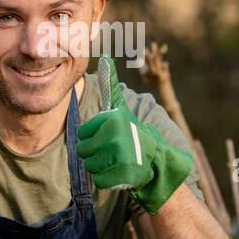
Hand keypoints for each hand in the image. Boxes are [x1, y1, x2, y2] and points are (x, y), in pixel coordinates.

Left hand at [76, 56, 194, 214]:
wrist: (157, 160)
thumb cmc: (133, 133)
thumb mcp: (122, 109)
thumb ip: (111, 86)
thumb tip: (106, 57)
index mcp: (112, 119)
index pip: (82, 134)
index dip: (92, 137)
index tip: (108, 137)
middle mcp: (117, 136)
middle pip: (83, 151)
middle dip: (95, 154)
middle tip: (113, 151)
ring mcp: (122, 156)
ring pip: (90, 166)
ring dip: (101, 167)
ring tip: (117, 161)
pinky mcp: (124, 175)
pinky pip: (99, 180)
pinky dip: (107, 180)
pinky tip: (119, 172)